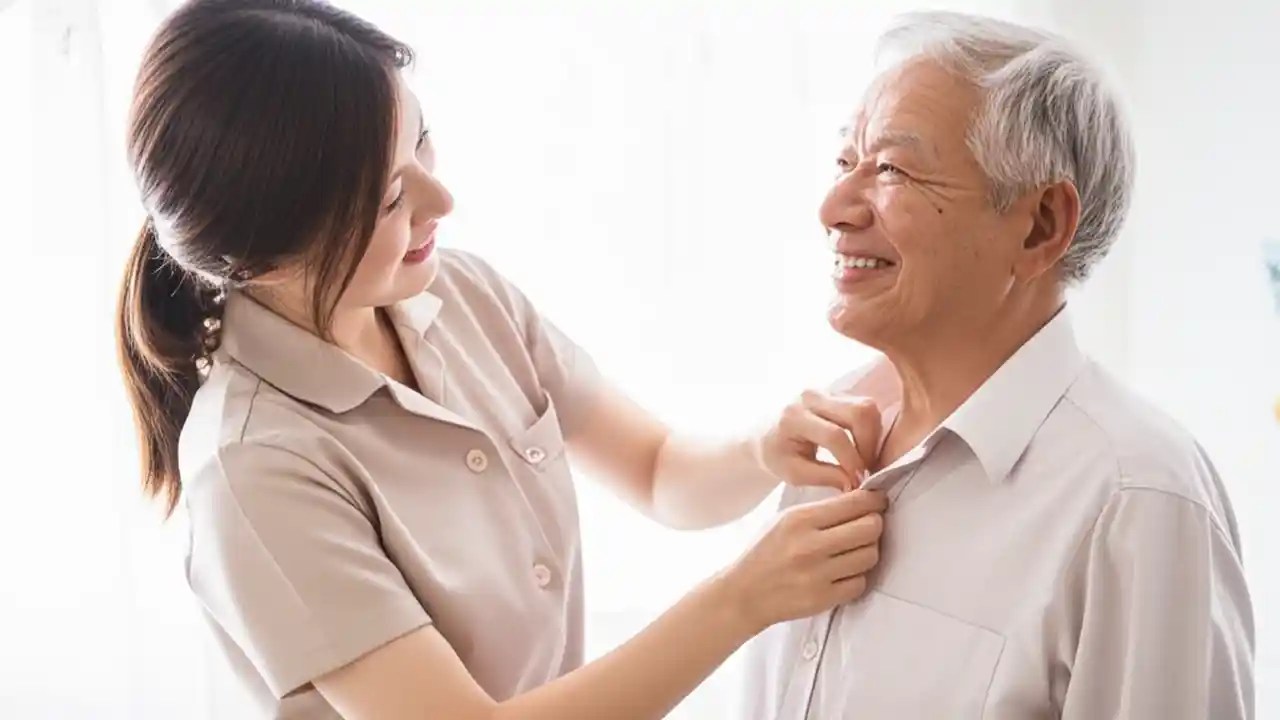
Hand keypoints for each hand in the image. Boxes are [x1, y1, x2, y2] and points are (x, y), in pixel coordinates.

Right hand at [717, 489, 886, 632]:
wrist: (745, 593)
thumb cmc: (766, 552)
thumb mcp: (785, 520)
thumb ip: (822, 511)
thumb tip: (863, 500)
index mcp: (800, 519)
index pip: (855, 503)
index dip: (875, 500)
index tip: (878, 502)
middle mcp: (810, 546)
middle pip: (870, 528)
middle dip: (875, 524)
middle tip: (868, 526)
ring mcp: (818, 575)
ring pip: (870, 556)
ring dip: (868, 551)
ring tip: (854, 550)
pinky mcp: (824, 599)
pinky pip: (860, 583)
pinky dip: (857, 576)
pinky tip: (843, 572)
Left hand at [759, 390, 882, 490]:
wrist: (765, 435)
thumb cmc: (776, 456)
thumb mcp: (794, 474)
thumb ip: (826, 477)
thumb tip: (857, 483)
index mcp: (794, 417)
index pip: (835, 435)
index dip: (852, 460)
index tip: (858, 481)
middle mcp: (811, 397)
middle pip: (859, 411)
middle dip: (869, 444)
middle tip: (866, 468)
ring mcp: (825, 391)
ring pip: (866, 406)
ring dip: (873, 436)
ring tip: (864, 459)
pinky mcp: (836, 393)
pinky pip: (864, 407)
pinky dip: (870, 429)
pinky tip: (861, 448)